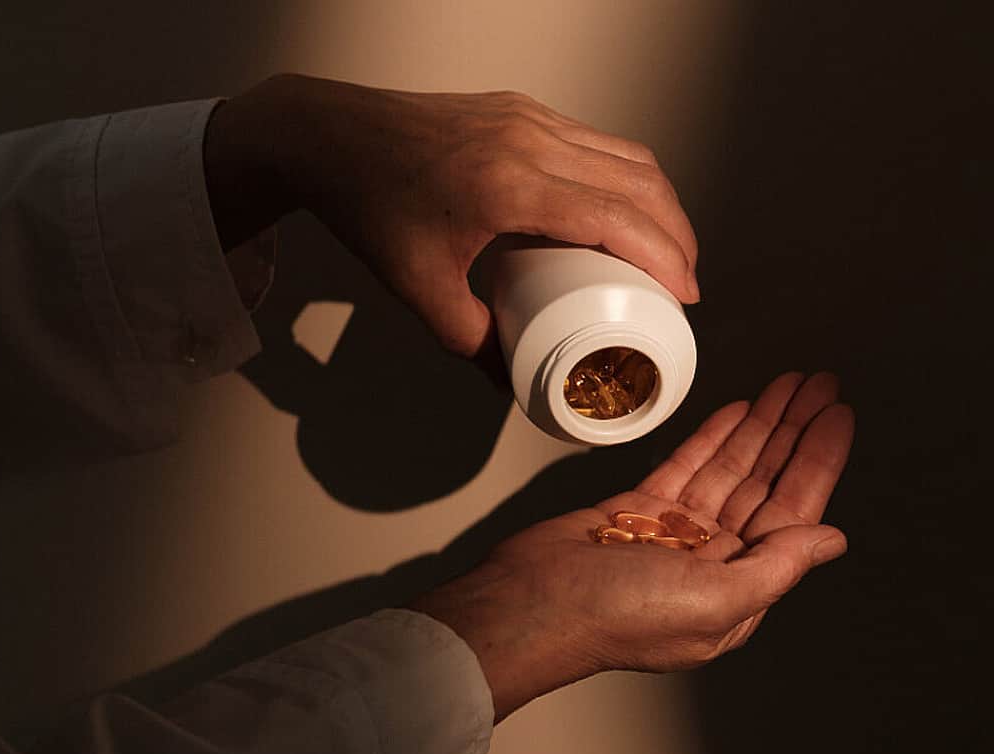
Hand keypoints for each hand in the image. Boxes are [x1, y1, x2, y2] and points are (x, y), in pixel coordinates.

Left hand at [204, 74, 697, 357]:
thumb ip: (471, 343)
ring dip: (658, 203)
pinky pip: (596, 141)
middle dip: (677, 235)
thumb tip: (515, 381)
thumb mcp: (418, 290)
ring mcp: (528, 118)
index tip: (685, 296)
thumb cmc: (369, 209)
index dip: (664, 257)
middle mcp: (529, 141)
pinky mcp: (521, 110)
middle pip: (639, 182)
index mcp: (507, 187)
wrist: (330, 138)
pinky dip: (625, 178)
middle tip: (682, 284)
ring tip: (664, 252)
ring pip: (626, 154)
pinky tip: (621, 212)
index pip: (615, 217)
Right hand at [411, 372, 853, 720]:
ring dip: (761, 425)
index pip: (791, 515)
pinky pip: (687, 466)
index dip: (817, 462)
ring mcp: (673, 532)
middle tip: (820, 385)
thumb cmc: (614, 616)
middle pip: (765, 483)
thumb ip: (776, 567)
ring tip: (788, 386)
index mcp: (737, 591)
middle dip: (795, 432)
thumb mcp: (713, 602)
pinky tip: (738, 412)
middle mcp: (711, 561)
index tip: (836, 417)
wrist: (533, 602)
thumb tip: (831, 540)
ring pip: (730, 468)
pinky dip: (713, 436)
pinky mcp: (638, 509)